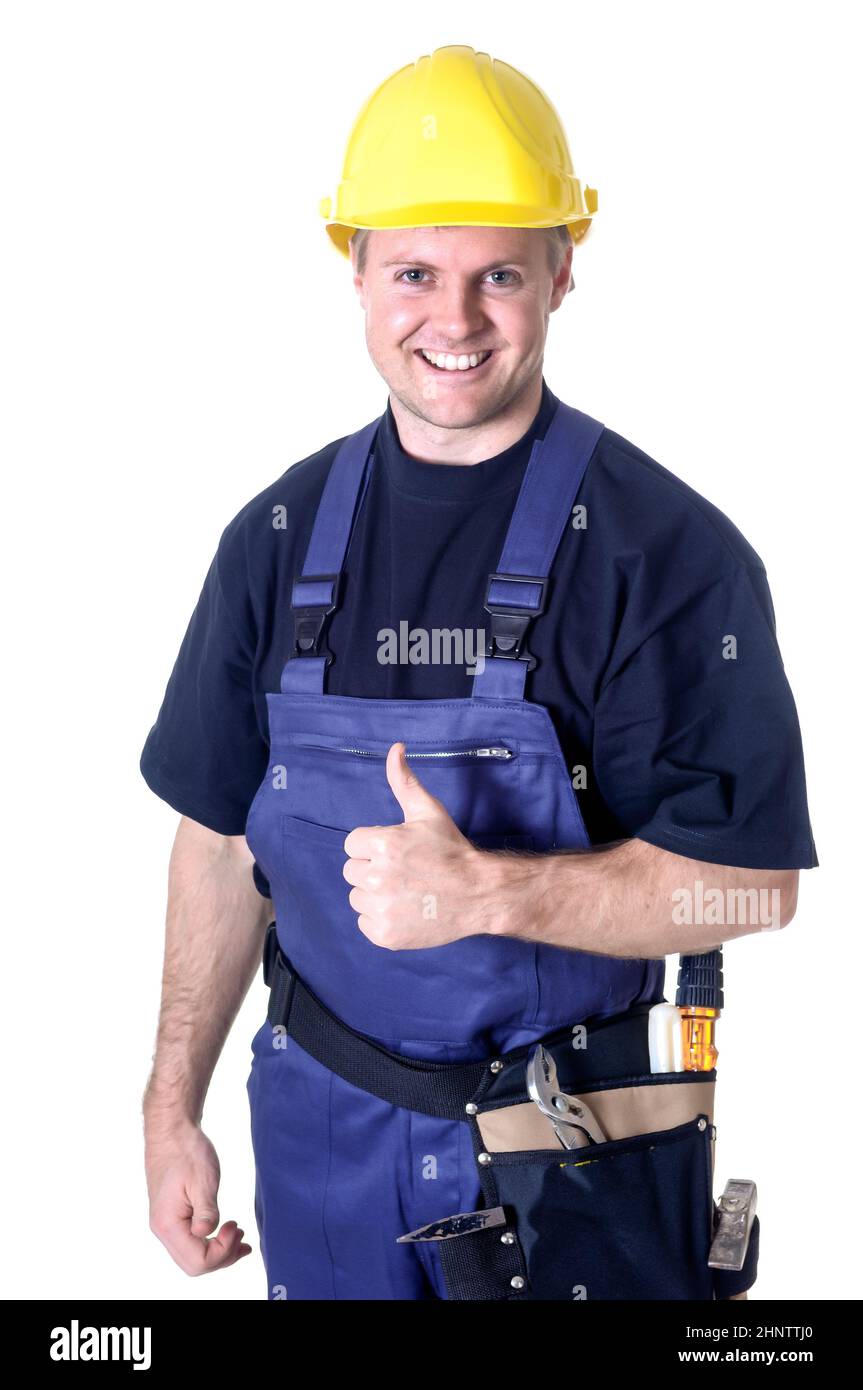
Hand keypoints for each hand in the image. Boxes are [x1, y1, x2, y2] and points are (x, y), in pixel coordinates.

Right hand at [146, 1118, 251, 1275]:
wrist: (171, 1131)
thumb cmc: (187, 1151)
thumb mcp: (203, 1179)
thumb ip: (206, 1211)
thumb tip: (206, 1235)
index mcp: (168, 1224)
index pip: (197, 1261)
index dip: (222, 1252)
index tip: (235, 1226)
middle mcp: (163, 1230)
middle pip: (194, 1264)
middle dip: (222, 1257)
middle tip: (243, 1237)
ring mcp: (166, 1225)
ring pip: (192, 1256)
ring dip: (218, 1251)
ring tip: (239, 1235)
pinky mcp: (172, 1217)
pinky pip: (190, 1241)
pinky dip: (210, 1242)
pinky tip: (226, 1231)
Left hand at [342, 742, 494, 948]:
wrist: (478, 894)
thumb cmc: (452, 850)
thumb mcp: (428, 811)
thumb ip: (404, 781)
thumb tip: (395, 748)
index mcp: (382, 844)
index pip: (353, 844)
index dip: (373, 846)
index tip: (398, 852)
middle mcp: (377, 877)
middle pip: (352, 871)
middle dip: (373, 869)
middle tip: (404, 872)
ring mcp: (380, 909)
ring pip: (357, 897)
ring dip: (375, 895)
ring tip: (405, 891)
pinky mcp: (384, 934)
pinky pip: (365, 923)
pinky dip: (380, 920)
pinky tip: (404, 911)